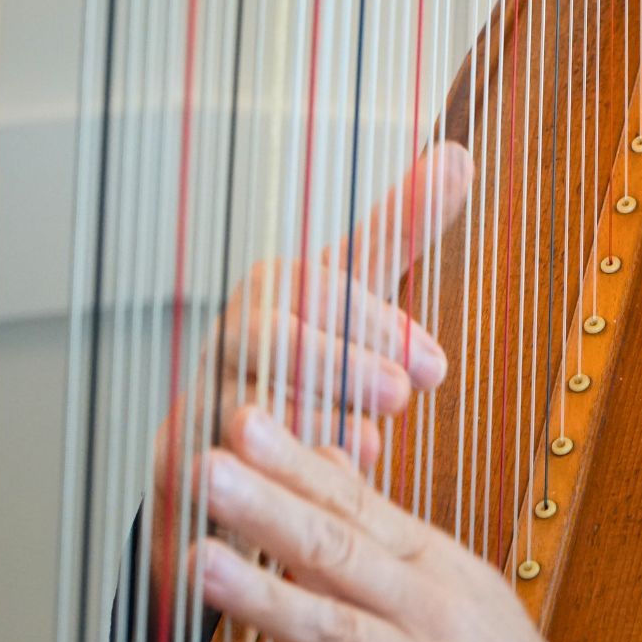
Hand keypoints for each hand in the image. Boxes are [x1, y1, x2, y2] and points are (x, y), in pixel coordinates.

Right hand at [148, 144, 474, 598]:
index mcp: (272, 295)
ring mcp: (199, 403)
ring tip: (364, 445)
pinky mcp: (183, 475)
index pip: (314, 290)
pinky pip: (220, 479)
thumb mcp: (355, 294)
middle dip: (337, 364)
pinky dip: (274, 484)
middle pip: (265, 339)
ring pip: (242, 412)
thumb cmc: (305, 357)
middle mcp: (229, 342)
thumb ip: (400, 231)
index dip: (376, 324)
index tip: (435, 366)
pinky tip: (323, 489)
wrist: (234, 441)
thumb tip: (457, 152)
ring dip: (309, 428)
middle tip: (401, 393)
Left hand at [192, 406, 610, 641]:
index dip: (293, 462)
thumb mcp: (447, 570)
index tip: (241, 420)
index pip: (352, 501)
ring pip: (334, 630)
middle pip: (337, 552)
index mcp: (426, 561)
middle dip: (269, 509)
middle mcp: (422, 608)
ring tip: (200, 560)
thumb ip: (378, 522)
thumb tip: (322, 455)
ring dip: (266, 594)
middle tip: (205, 468)